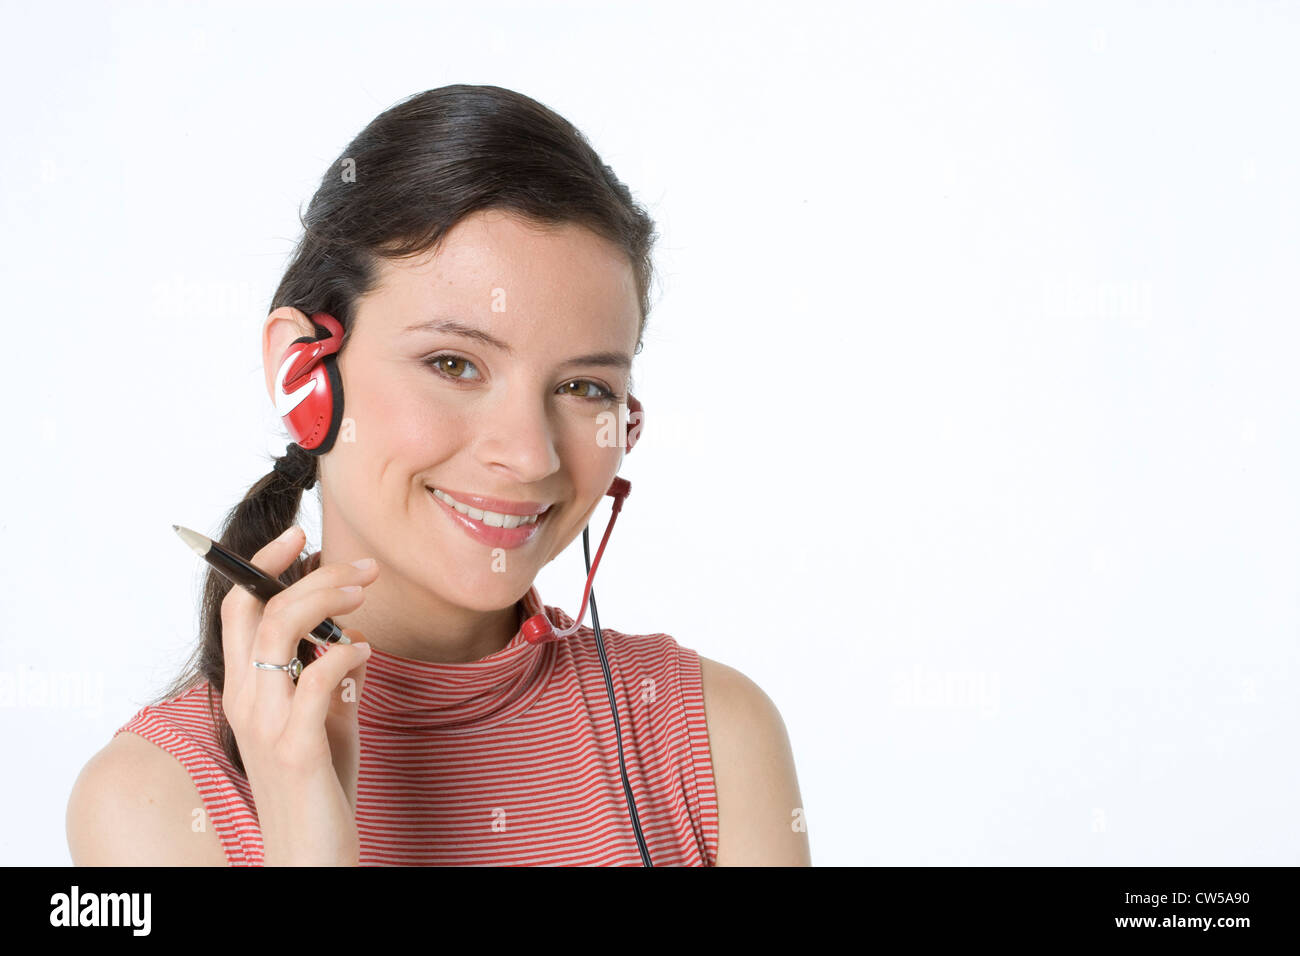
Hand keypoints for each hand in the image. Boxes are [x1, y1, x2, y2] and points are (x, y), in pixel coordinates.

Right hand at [218, 525, 377, 864]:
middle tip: (363, 568)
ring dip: (327, 599)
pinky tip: (365, 653)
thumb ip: (331, 677)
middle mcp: (245, 701)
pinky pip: (315, 681)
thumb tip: (350, 635)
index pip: (239, 609)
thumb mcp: (327, 719)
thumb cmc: (319, 786)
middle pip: (260, 609)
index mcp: (245, 689)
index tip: (301, 535)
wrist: (310, 853)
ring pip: (280, 632)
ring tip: (364, 592)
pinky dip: (343, 655)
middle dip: (311, 573)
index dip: (263, 564)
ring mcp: (266, 723)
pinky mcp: (295, 749)